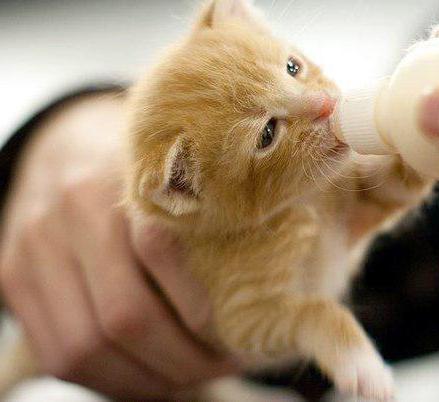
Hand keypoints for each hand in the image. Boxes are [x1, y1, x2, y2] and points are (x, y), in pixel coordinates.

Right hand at [0, 94, 235, 398]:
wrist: (63, 145)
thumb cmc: (139, 165)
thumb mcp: (176, 166)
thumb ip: (210, 210)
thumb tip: (267, 285)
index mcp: (119, 175)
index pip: (160, 252)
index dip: (203, 311)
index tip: (241, 336)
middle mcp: (67, 212)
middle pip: (125, 316)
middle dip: (182, 359)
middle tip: (222, 366)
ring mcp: (31, 249)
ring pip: (86, 347)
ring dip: (147, 380)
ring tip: (189, 377)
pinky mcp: (12, 278)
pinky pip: (58, 354)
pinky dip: (110, 381)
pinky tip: (148, 377)